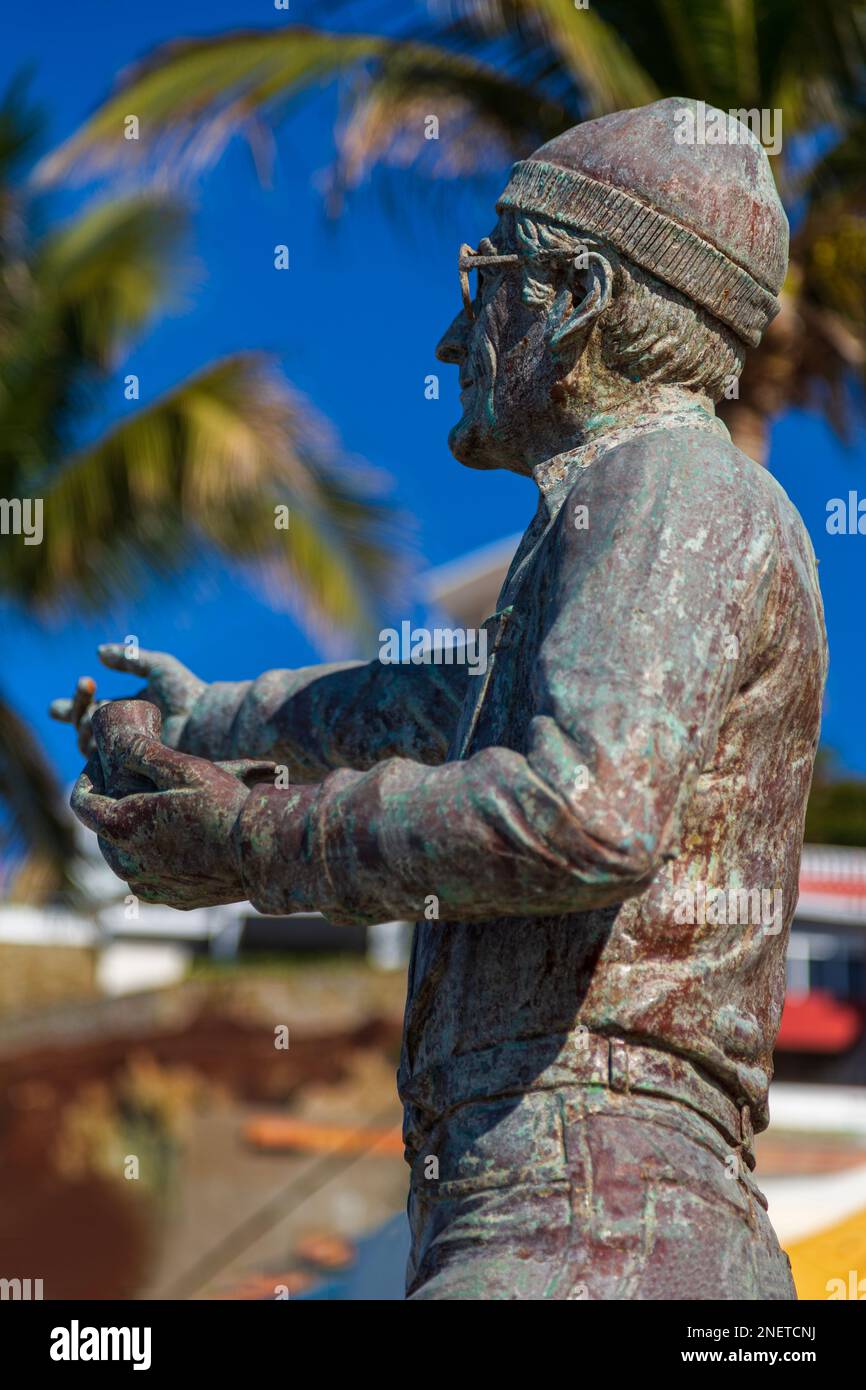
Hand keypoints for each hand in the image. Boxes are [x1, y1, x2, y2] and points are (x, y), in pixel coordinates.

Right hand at [50, 646, 205, 753]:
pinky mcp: (125, 768)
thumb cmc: (187, 694)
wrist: (205, 721)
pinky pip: (98, 760)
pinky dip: (94, 742)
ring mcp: (120, 752)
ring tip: (98, 703)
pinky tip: (103, 723)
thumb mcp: (158, 667)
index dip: (69, 705)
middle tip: (87, 682)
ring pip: (84, 744)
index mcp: (122, 710)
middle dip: (74, 706)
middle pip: (80, 726)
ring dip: (83, 721)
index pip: (86, 710)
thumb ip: (129, 658)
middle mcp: (118, 733)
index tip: (82, 683)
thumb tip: (98, 652)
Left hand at [71, 734, 248, 908]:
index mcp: (120, 829)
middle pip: (105, 828)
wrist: (262, 852)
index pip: (82, 801)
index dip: (90, 775)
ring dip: (136, 829)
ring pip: (127, 853)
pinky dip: (157, 853)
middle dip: (115, 802)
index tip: (105, 760)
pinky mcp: (172, 899)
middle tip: (138, 780)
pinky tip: (181, 835)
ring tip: (161, 807)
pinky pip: (153, 873)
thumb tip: (112, 743)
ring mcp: (149, 885)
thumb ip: (140, 753)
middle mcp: (125, 865)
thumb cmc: (222, 804)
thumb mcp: (181, 767)